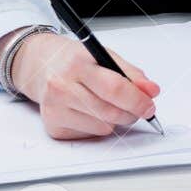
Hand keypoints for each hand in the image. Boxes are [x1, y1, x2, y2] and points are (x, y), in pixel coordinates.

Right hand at [4, 30, 161, 140]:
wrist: (40, 66)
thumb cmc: (74, 60)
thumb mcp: (104, 56)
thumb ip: (131, 73)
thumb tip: (151, 91)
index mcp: (77, 64)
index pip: (114, 88)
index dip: (137, 100)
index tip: (150, 105)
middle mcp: (61, 87)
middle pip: (109, 112)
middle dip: (131, 112)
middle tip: (139, 107)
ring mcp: (55, 109)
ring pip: (103, 127)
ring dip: (115, 119)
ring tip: (107, 103)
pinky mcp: (53, 126)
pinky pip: (90, 134)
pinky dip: (98, 125)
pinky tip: (89, 110)